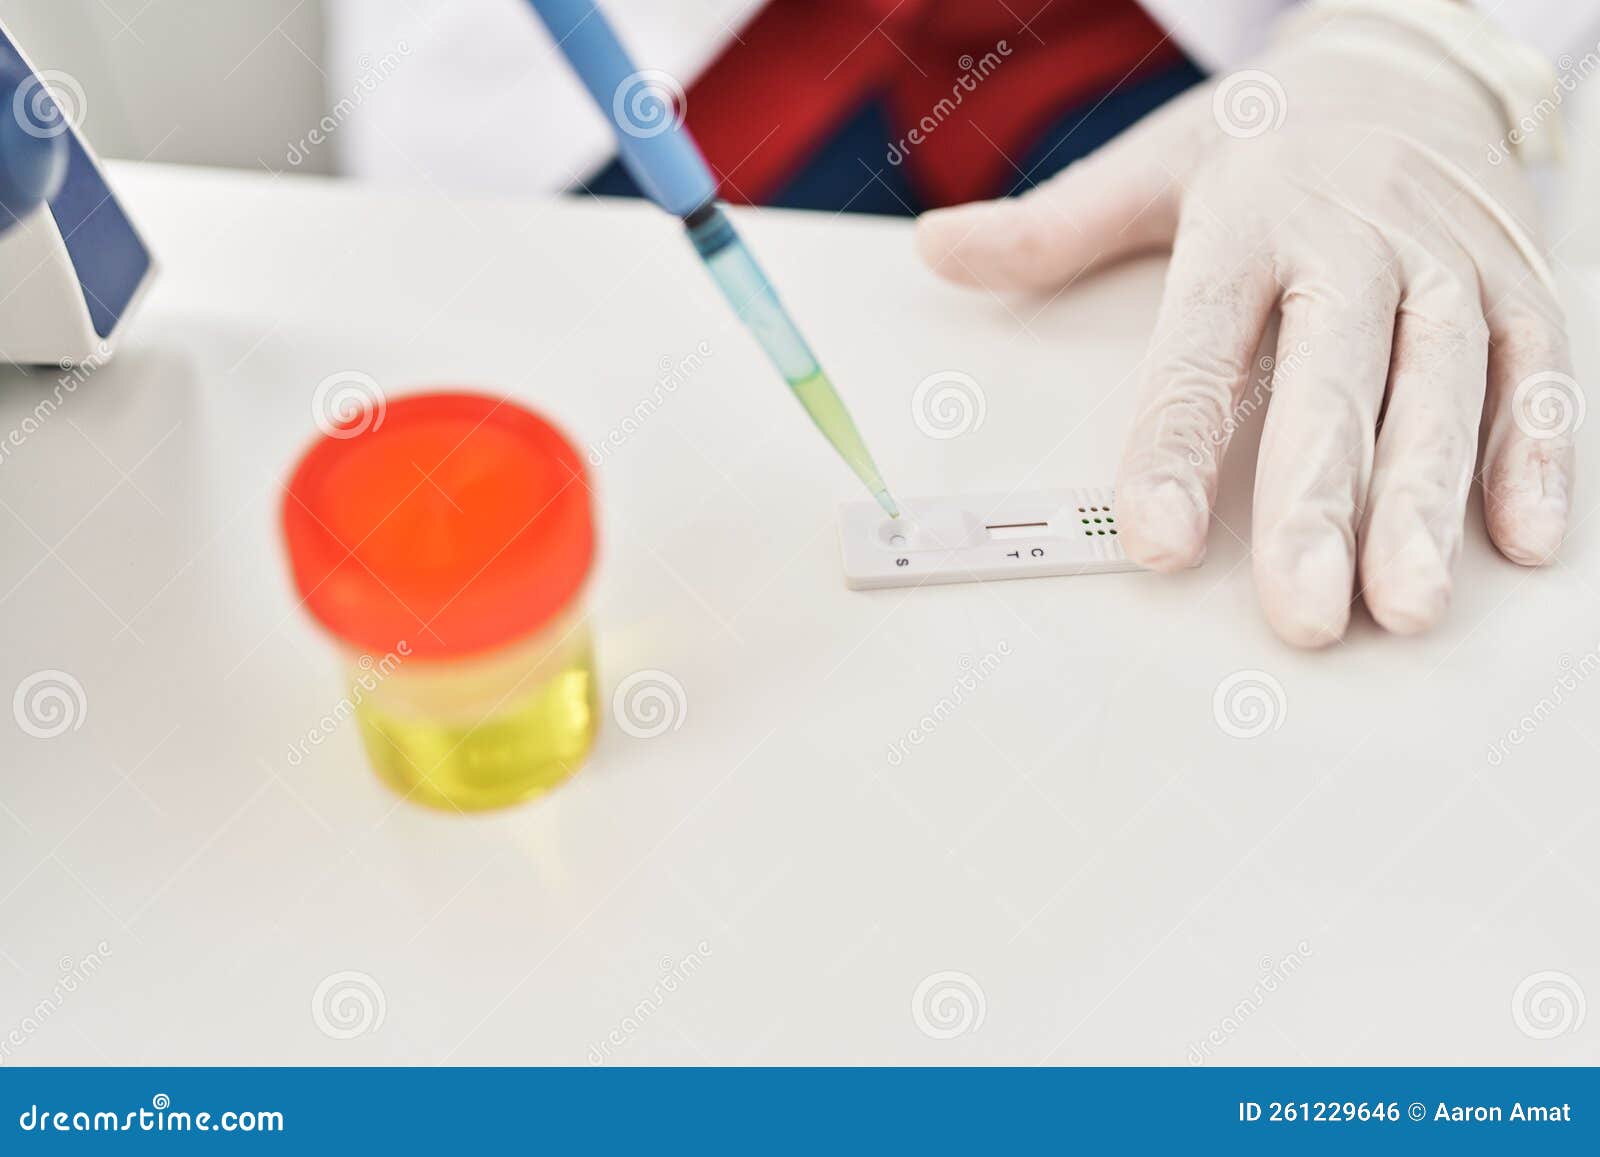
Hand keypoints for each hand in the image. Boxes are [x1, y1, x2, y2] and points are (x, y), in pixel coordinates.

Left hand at [915, 4, 1576, 646]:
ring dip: (1427, 504)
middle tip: (1303, 615)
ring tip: (1406, 608)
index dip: (1176, 448)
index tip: (1154, 543)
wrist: (1407, 59)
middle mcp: (1354, 242)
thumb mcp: (1154, 166)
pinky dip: (1537, 453)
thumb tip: (936, 247)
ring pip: (1441, 391)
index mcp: (1248, 221)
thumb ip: (1054, 229)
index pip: (1201, 349)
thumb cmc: (1265, 140)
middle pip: (1331, 385)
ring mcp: (1447, 263)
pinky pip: (1540, 371)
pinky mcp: (1522, 282)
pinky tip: (1523, 542)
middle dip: (1317, 506)